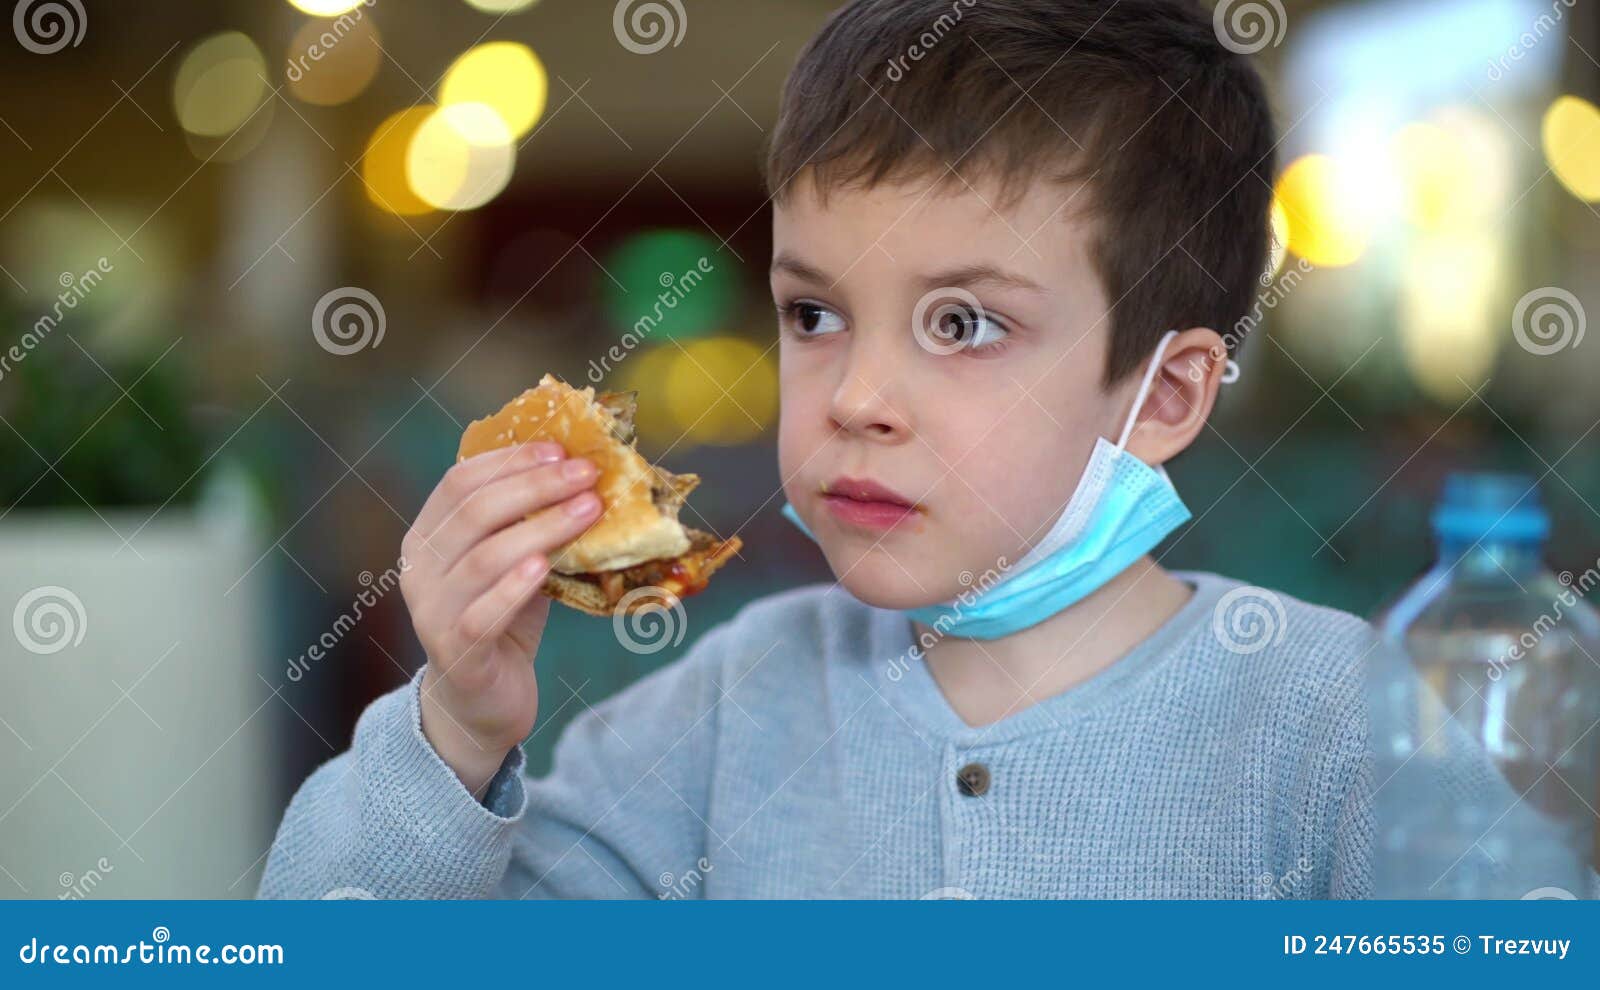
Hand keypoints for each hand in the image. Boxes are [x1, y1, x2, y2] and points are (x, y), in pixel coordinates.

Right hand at [399, 441, 600, 795]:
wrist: (480, 705)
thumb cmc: (502, 623)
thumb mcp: (515, 565)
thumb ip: (532, 527)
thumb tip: (585, 478)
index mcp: (427, 538)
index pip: (459, 482)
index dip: (509, 460)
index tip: (559, 448)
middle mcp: (420, 571)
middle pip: (474, 512)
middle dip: (536, 486)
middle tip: (587, 474)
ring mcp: (432, 613)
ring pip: (484, 559)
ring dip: (542, 529)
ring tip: (588, 510)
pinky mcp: (456, 654)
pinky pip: (482, 615)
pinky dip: (514, 589)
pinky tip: (545, 567)